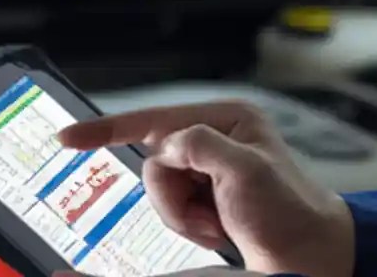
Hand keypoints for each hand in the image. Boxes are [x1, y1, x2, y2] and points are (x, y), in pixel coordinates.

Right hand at [57, 101, 354, 276]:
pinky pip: (171, 208)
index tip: (66, 139)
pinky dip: (187, 224)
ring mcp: (212, 169)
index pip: (157, 120)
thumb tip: (166, 145)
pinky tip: (217, 231)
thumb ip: (202, 145)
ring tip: (218, 226)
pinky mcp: (209, 197)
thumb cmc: (290, 212)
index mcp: (230, 120)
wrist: (310, 256)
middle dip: (173, 198)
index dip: (109, 129)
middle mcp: (218, 138)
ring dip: (181, 215)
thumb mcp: (247, 171)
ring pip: (159, 189)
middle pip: (155, 161)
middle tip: (210, 217)